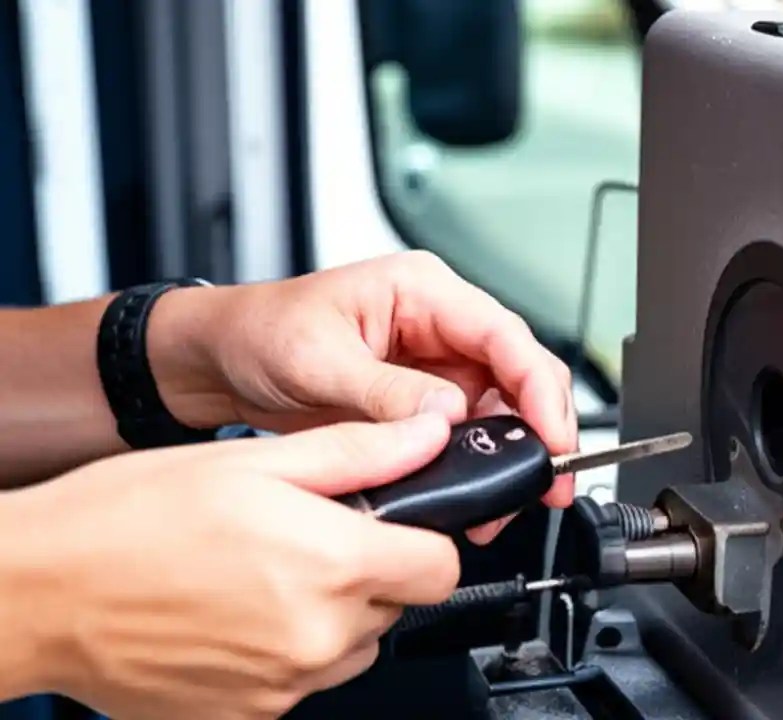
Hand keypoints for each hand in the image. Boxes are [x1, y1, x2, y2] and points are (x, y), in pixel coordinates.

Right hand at [0, 414, 458, 719]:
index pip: (441, 569)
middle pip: (396, 607)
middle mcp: (317, 637)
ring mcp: (283, 687)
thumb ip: (357, 453)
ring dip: (328, 613)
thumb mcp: (253, 462)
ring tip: (260, 574)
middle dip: (368, 571)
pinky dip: (283, 652)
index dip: (425, 540)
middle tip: (304, 539)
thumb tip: (426, 437)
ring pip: (352, 648)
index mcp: (331, 565)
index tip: (394, 526)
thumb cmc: (126, 519)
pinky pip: (299, 682)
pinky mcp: (247, 718)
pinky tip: (233, 616)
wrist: (36, 592)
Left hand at [148, 251, 578, 541]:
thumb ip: (386, 391)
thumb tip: (447, 417)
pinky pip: (471, 433)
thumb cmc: (258, 334)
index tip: (549, 437)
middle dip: (540, 429)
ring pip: (503, 409)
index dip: (538, 388)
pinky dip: (479, 466)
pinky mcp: (424, 401)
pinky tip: (475, 495)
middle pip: (519, 372)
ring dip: (511, 455)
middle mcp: (439, 324)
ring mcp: (436, 364)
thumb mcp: (318, 361)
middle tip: (545, 482)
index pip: (504, 335)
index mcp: (421, 291)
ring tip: (502, 502)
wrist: (218, 362)